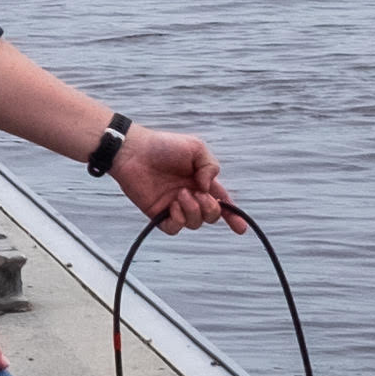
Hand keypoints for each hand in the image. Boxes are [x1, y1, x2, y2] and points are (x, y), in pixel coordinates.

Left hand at [114, 126, 239, 234]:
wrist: (134, 151)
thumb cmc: (163, 146)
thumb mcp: (196, 148)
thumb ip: (210, 167)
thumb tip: (208, 189)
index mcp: (201, 182)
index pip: (221, 202)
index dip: (233, 216)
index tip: (240, 228)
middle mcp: (190, 196)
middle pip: (211, 216)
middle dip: (211, 209)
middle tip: (198, 193)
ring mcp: (174, 206)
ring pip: (195, 224)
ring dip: (193, 210)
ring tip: (181, 193)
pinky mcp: (157, 213)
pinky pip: (174, 229)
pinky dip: (178, 220)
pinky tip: (173, 205)